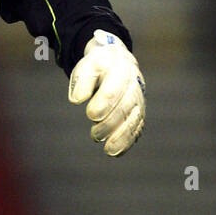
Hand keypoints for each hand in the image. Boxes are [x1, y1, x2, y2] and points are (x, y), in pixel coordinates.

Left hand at [68, 30, 144, 156]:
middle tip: (95, 135)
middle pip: (125, 107)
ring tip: (108, 150)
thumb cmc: (99, 66)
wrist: (118, 62)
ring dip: (122, 137)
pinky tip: (116, 152)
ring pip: (134, 120)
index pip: (114, 89)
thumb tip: (76, 99)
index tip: (91, 115)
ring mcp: (139, 100)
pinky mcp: (139, 112)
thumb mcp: (87, 66)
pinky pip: (137, 128)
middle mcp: (134, 86)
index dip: (104, 103)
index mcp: (120, 71)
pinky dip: (128, 141)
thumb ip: (82, 80)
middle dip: (111, 123)